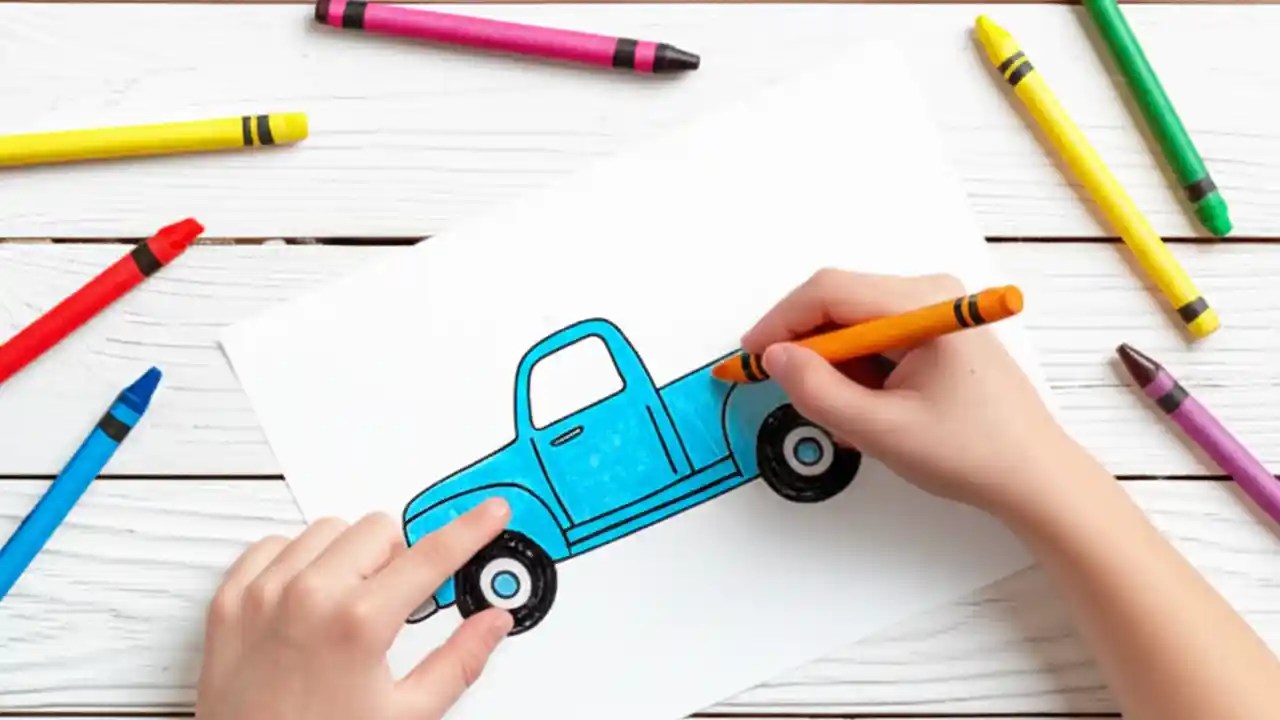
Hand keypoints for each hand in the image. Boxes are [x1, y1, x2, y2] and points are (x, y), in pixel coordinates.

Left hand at [196, 499, 513, 719]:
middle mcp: (307, 597)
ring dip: (348, 555)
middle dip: (399, 556)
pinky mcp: (228, 602)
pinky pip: (272, 546)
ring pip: (325, 530)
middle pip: (378, 529)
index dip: (470, 529)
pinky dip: (295, 561)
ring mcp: (262, 595)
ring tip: (350, 601)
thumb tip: (491, 624)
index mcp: (358, 623)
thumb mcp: (406, 716)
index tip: (490, 512)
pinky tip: (307, 596)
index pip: (432, 555)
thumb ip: (458, 661)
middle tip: (399, 597)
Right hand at [743, 270, 1087, 519]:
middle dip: (807, 349)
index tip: (749, 359)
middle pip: (837, 302)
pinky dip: (857, 373)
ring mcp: (934, 310)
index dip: (779, 324)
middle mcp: (930, 294)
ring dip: (835, 368)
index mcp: (923, 305)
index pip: (828, 292)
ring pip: (852, 324)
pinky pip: (873, 339)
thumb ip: (819, 391)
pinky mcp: (934, 331)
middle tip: (792, 394)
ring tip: (852, 419)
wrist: (1033, 475)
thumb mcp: (882, 430)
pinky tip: (872, 412)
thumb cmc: (972, 452)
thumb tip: (775, 359)